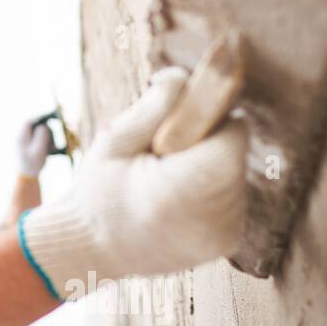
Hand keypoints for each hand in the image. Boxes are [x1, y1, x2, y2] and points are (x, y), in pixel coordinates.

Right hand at [18, 67, 246, 295]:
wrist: (91, 249)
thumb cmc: (97, 191)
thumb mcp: (114, 140)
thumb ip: (154, 106)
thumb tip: (186, 76)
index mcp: (182, 191)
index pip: (233, 135)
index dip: (210, 118)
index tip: (177, 123)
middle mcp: (212, 219)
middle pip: (234, 153)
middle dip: (206, 142)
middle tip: (162, 153)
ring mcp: (223, 236)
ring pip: (235, 174)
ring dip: (208, 165)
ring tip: (164, 179)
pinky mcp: (226, 242)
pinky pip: (231, 197)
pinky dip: (210, 189)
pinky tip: (175, 197)